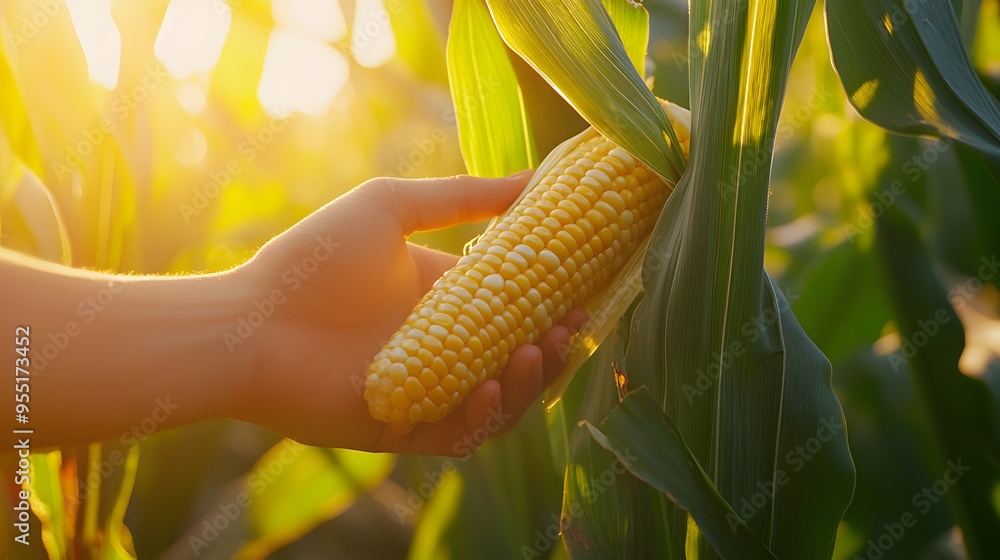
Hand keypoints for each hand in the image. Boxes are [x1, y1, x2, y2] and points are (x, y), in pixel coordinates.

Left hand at [233, 173, 586, 454]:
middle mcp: (439, 347)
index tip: (583, 291)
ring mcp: (425, 391)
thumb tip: (533, 177)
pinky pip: (460, 432)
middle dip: (550, 346)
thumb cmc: (313, 261)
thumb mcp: (389, 208)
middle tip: (569, 326)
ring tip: (532, 352)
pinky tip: (490, 382)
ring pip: (499, 399)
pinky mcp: (405, 428)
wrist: (250, 324)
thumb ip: (461, 196)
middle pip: (516, 356)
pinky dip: (484, 413)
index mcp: (441, 300)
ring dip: (526, 381)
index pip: (514, 308)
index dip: (553, 304)